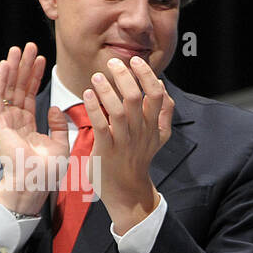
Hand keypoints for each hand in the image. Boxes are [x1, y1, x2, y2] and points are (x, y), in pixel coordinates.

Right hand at [0, 42, 70, 214]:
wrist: (35, 182)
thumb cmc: (48, 170)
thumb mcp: (60, 144)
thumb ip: (58, 125)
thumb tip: (54, 107)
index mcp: (28, 126)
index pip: (30, 95)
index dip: (35, 76)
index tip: (42, 59)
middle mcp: (15, 121)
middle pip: (19, 87)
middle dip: (25, 66)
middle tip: (30, 46)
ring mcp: (5, 121)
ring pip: (8, 88)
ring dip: (13, 68)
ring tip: (18, 49)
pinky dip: (1, 80)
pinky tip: (6, 65)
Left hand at [85, 56, 173, 233]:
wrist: (128, 191)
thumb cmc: (138, 159)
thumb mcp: (159, 137)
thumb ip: (164, 113)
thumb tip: (164, 88)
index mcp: (154, 126)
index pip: (157, 95)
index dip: (147, 75)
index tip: (135, 61)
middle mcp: (141, 132)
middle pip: (136, 98)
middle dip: (124, 76)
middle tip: (113, 63)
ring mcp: (124, 142)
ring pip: (119, 111)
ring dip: (107, 90)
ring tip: (97, 77)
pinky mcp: (107, 151)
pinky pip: (101, 126)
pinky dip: (94, 108)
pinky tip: (87, 94)